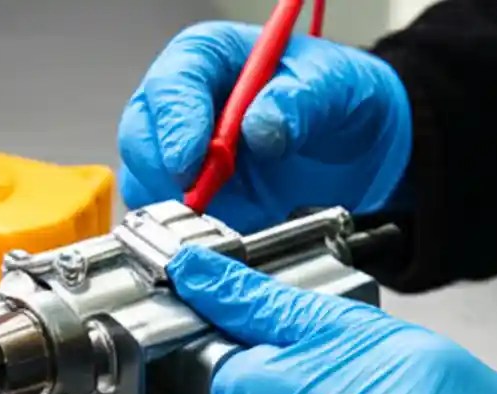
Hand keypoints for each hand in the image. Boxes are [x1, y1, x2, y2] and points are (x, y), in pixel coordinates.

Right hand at [119, 22, 411, 232]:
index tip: (191, 160)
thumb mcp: (333, 85)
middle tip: (200, 196)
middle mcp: (183, 104)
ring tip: (224, 214)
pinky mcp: (189, 197)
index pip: (171, 85)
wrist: (355, 144)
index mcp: (208, 59)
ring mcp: (180, 153)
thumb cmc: (334, 98)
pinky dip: (190, 231)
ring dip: (175, 205)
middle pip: (141, 135)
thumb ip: (299, 101)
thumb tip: (259, 127)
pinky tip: (227, 227)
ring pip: (145, 181)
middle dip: (165, 171)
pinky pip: (168, 218)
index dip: (175, 124)